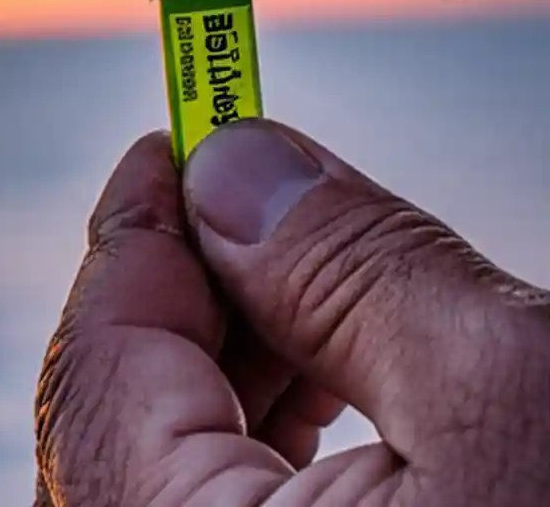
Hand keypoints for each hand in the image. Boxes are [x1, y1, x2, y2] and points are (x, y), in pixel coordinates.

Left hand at [32, 120, 549, 505]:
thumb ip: (347, 268)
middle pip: (122, 401)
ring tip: (311, 275)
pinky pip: (216, 506)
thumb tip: (234, 165)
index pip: (100, 355)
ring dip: (234, 348)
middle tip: (257, 183)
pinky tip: (321, 381)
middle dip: (195, 277)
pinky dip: (260, 428)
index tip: (180, 133)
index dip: (138, 225)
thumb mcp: (501, 395)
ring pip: (167, 453)